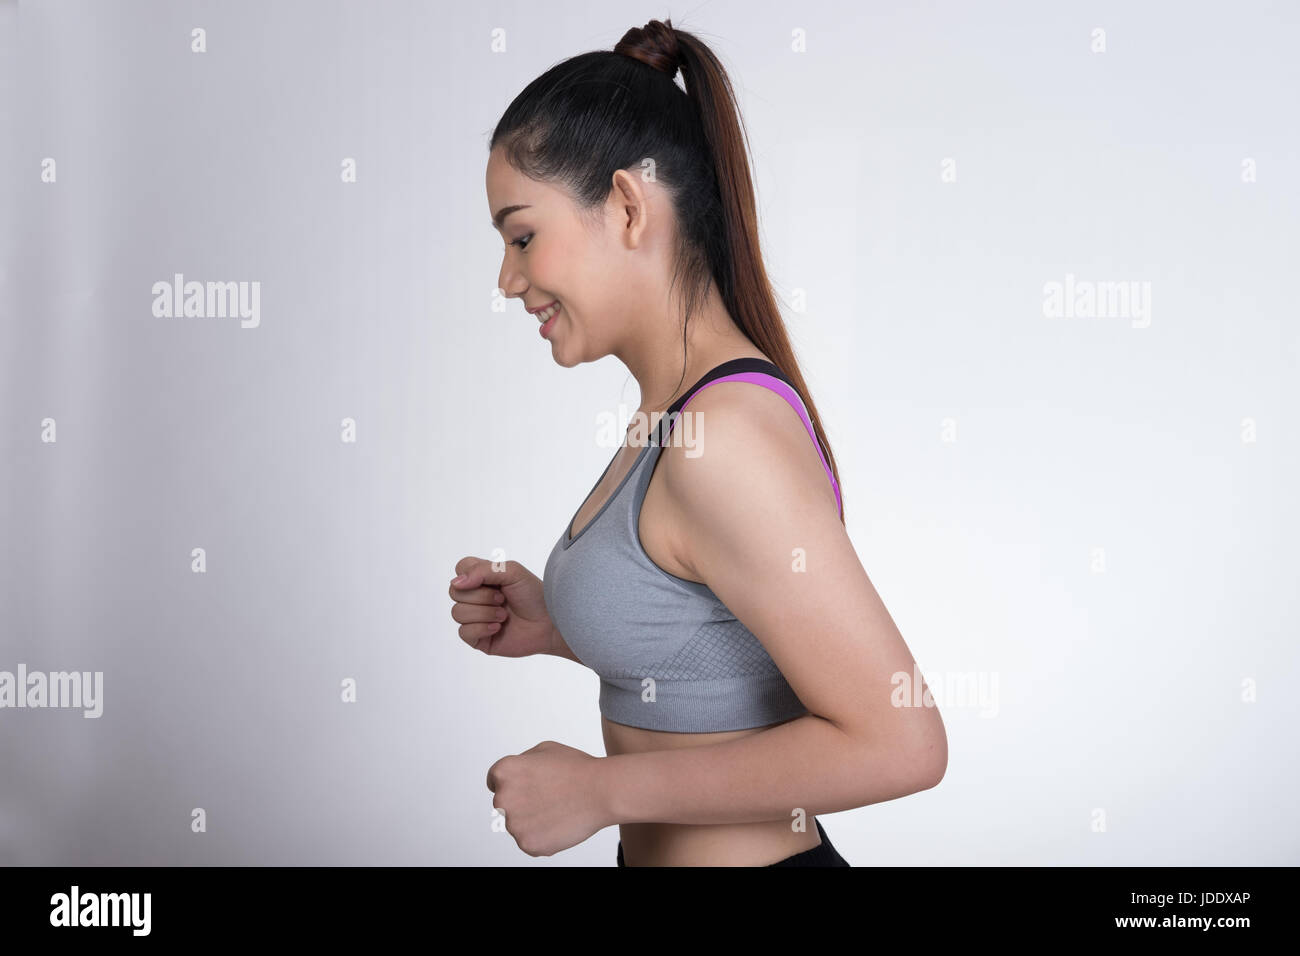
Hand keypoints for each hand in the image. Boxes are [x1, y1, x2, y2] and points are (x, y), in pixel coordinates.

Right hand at [449, 557, 557, 657]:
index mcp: (482, 578)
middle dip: (482, 596)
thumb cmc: (534, 596)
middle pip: (454, 592)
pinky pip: (463, 632)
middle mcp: (476, 597)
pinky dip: (482, 628)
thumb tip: (456, 583)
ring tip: (504, 615)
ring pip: (457, 613)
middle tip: (502, 599)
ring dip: (484, 613)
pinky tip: (498, 628)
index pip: (460, 569)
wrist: (549, 623)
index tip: (492, 581)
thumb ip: (482, 570)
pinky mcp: (477, 638)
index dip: (470, 575)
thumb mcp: (512, 572)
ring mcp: (475, 618)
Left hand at [486, 741, 610, 856]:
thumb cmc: (577, 768)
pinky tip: (559, 823)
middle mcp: (502, 798)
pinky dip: (543, 836)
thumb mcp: (544, 750)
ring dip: (532, 820)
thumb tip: (513, 777)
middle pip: (505, 804)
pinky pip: (530, 841)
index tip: (528, 786)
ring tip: (558, 809)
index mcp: (504, 772)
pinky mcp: (527, 844)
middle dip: (522, 802)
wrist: (601, 791)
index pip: (494, 781)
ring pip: (518, 824)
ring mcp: (513, 824)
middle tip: (548, 798)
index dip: (513, 782)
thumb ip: (522, 762)